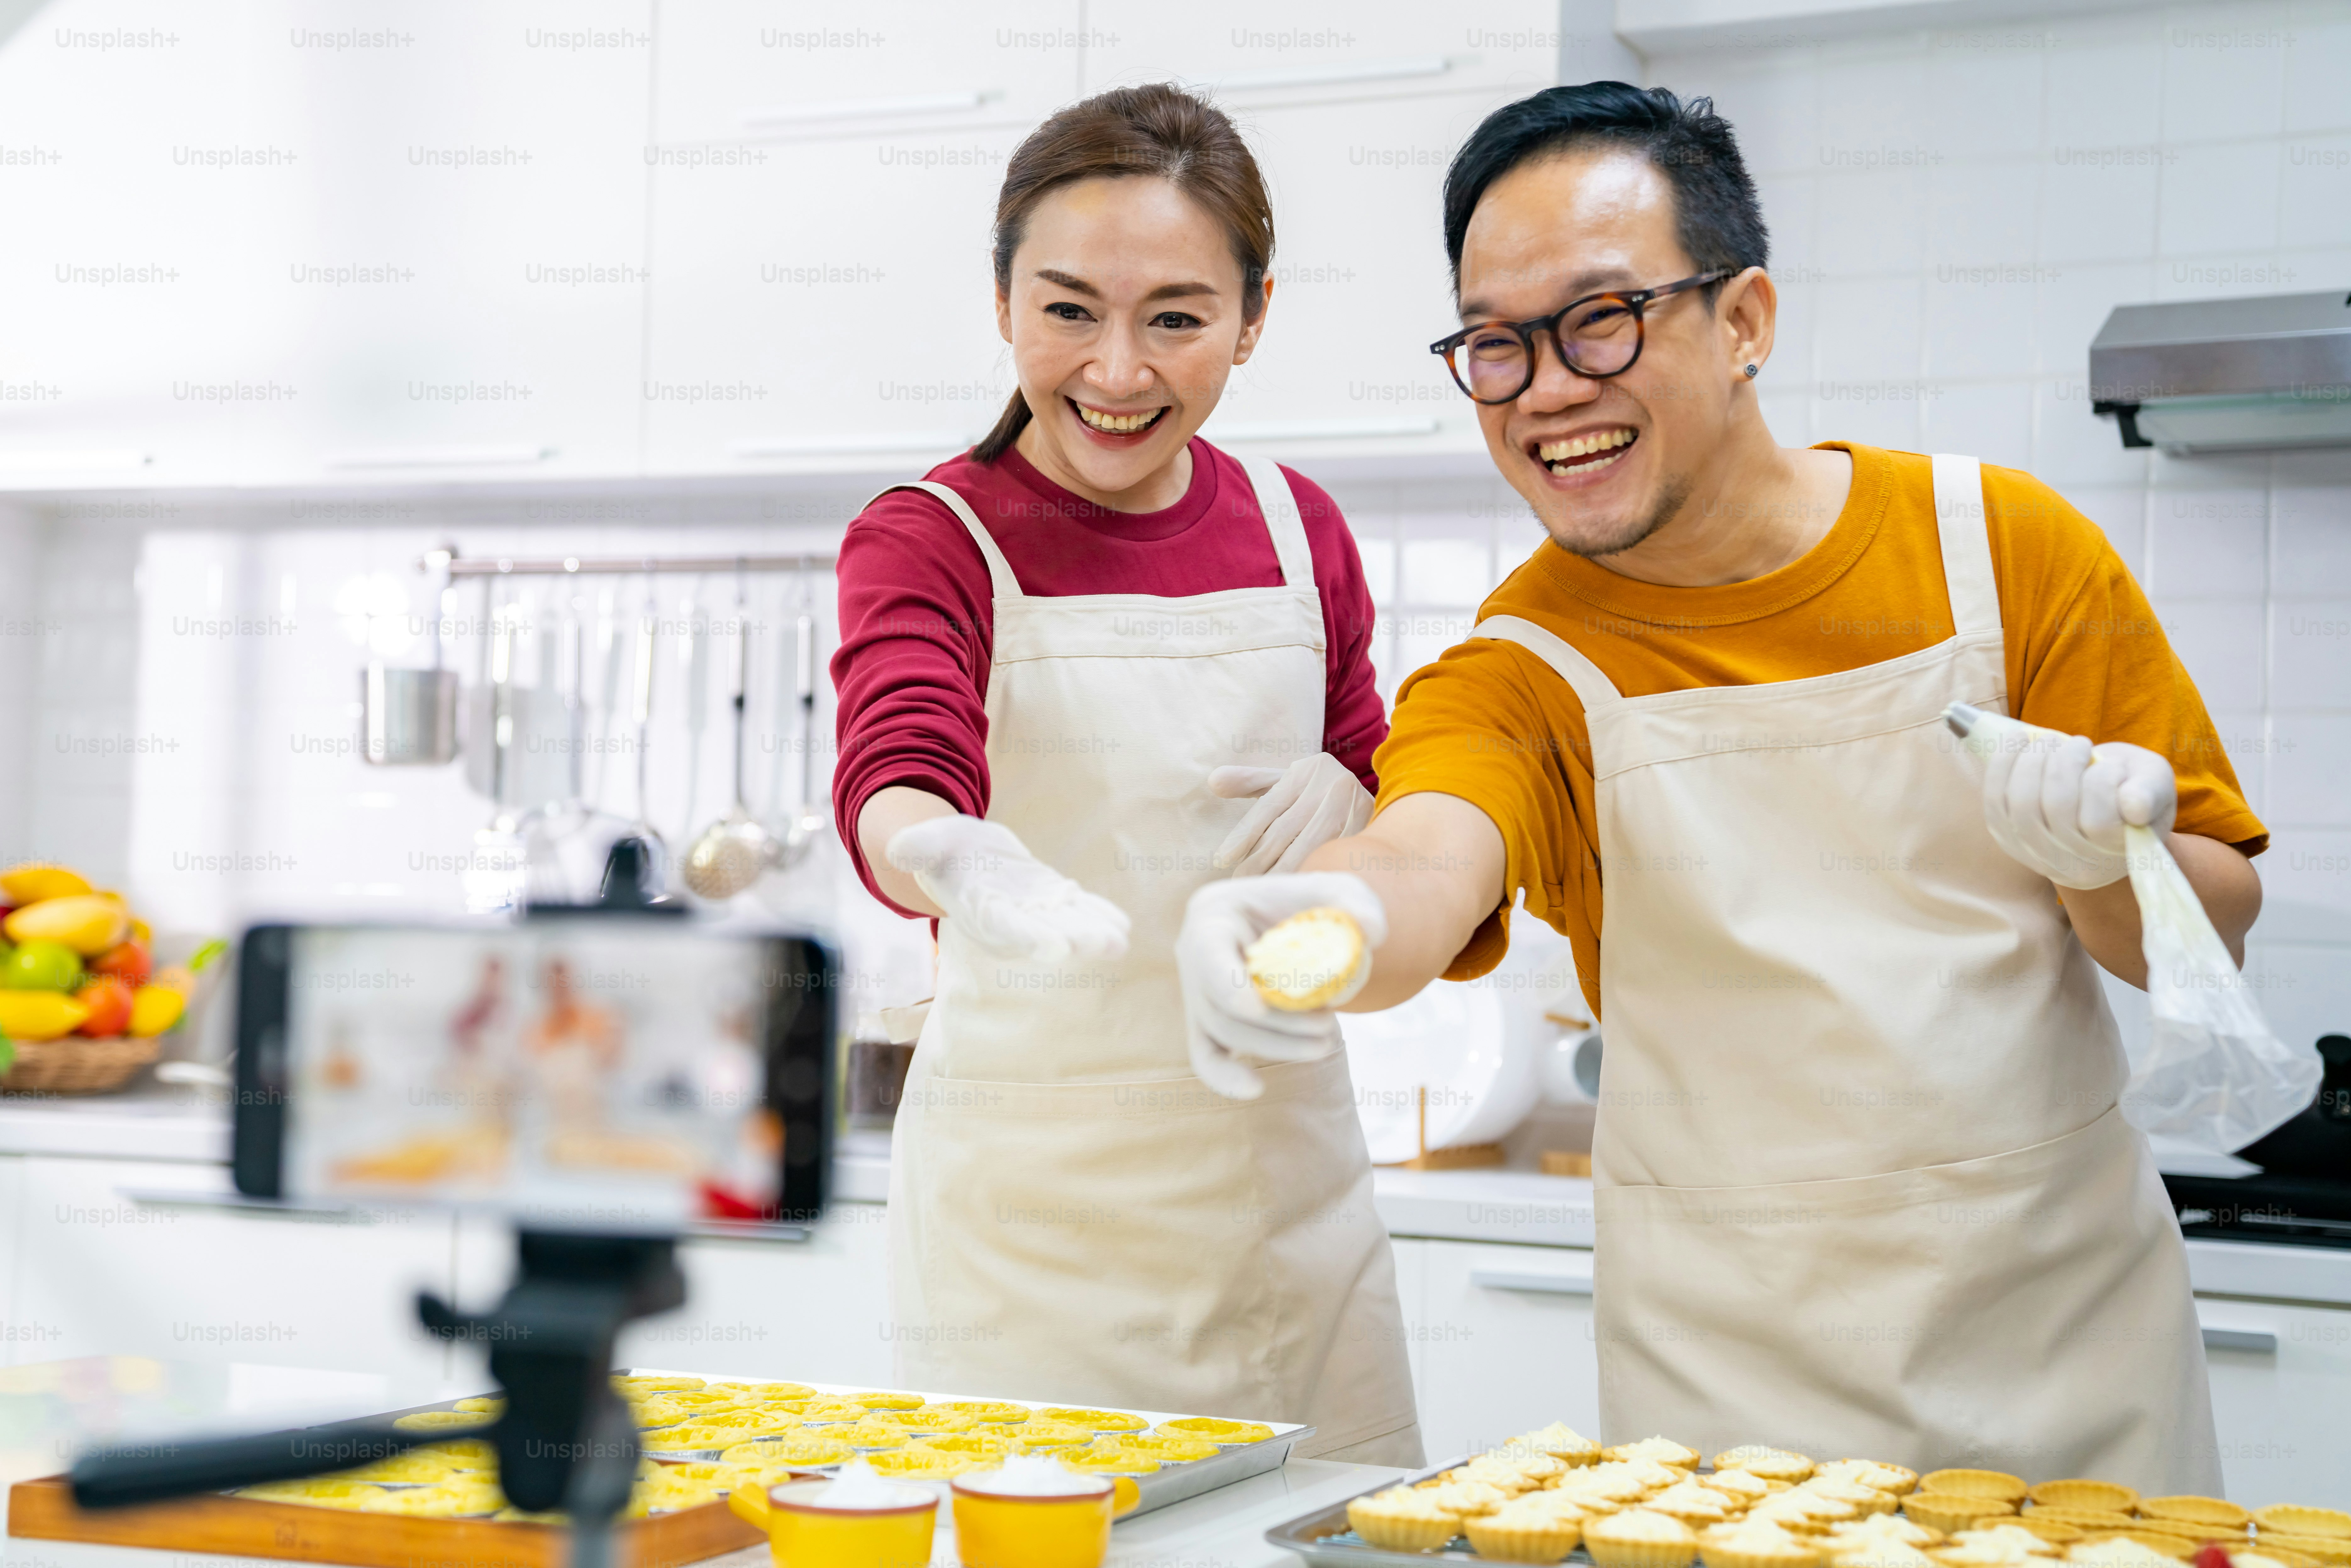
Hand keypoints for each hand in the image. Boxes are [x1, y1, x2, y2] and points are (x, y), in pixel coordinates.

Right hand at [885, 815, 1129, 962]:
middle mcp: (1008, 919)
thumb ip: (915, 847)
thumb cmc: (937, 850)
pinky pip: (1077, 909)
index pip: (1003, 927)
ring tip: (1119, 940)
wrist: (958, 856)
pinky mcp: (1050, 898)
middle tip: (1102, 945)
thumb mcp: (923, 843)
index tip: (1053, 947)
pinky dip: (1098, 915)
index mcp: (977, 909)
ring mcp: (1033, 911)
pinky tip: (1122, 923)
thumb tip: (897, 849)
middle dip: (1072, 939)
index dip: (1027, 936)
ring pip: (1066, 924)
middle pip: (1043, 932)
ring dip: (1093, 932)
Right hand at [1175, 871, 1386, 1099]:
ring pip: (1223, 1032)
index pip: (1207, 952)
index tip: (1256, 1009)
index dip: (1226, 983)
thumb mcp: (1336, 890)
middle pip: (1221, 1004)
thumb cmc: (1308, 904)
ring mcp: (1196, 991)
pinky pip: (1205, 1055)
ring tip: (1324, 1044)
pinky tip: (1254, 1090)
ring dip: (1274, 1046)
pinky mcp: (1207, 1022)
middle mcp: (1192, 953)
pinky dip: (1224, 1076)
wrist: (1290, 924)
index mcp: (1213, 914)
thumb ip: (1355, 902)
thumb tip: (1372, 933)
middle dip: (1276, 1025)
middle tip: (1327, 1027)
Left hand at [1209, 754, 1375, 875]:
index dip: (1244, 834)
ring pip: (1309, 847)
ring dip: (1283, 873)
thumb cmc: (1318, 794)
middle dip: (1259, 860)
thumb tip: (1213, 781)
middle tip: (1239, 884)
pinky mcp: (1370, 830)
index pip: (1268, 807)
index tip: (1222, 859)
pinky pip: (1335, 858)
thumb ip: (1251, 781)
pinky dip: (1313, 874)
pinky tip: (1296, 890)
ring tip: (1261, 891)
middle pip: (1286, 830)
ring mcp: (1354, 807)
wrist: (1379, 800)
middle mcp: (1331, 784)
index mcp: (1306, 770)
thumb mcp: (1288, 780)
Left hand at [1981, 730, 2177, 889]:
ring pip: (2022, 804)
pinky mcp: (2005, 836)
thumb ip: (2151, 793)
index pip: (2100, 822)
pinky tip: (2020, 740)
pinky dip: (2004, 764)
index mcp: (2115, 854)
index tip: (2110, 764)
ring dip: (2035, 761)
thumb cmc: (2130, 791)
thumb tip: (2134, 805)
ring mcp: (2034, 853)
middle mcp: (2072, 863)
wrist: (2096, 809)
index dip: (2103, 782)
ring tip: (2053, 741)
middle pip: (2056, 810)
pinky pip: (1995, 800)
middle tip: (2079, 744)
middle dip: (2065, 765)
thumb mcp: (2155, 787)